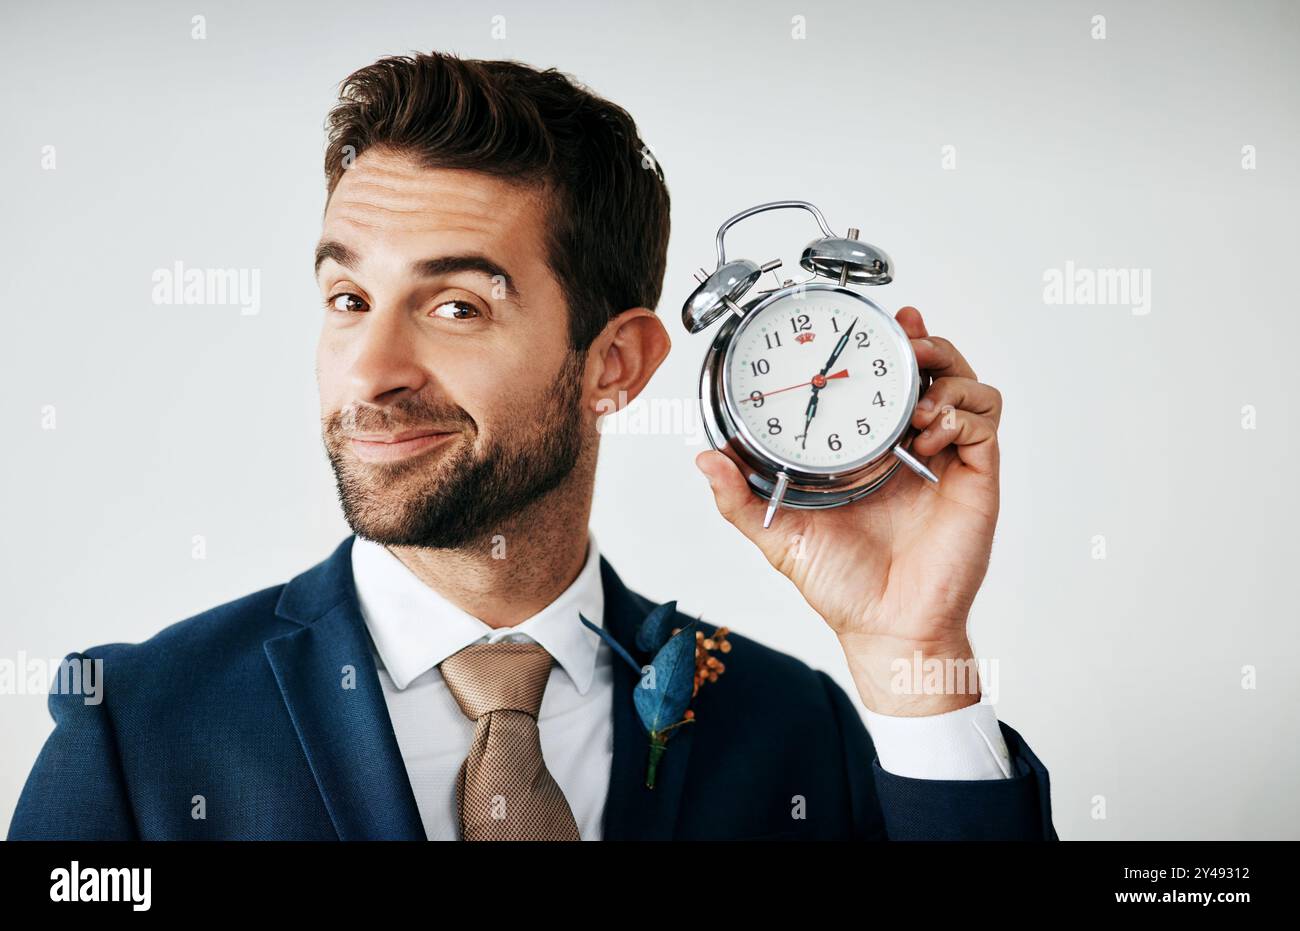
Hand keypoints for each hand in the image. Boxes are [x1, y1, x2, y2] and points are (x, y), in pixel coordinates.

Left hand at [696, 306, 1001, 715]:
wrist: (884, 628)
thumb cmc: (840, 584)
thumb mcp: (778, 533)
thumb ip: (738, 497)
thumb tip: (703, 458)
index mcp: (871, 451)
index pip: (885, 382)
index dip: (884, 347)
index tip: (869, 322)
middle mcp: (913, 448)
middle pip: (934, 371)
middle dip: (922, 343)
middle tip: (903, 335)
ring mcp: (947, 461)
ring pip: (967, 387)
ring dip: (944, 373)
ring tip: (916, 388)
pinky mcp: (975, 478)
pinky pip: (984, 423)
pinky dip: (962, 411)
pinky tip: (930, 427)